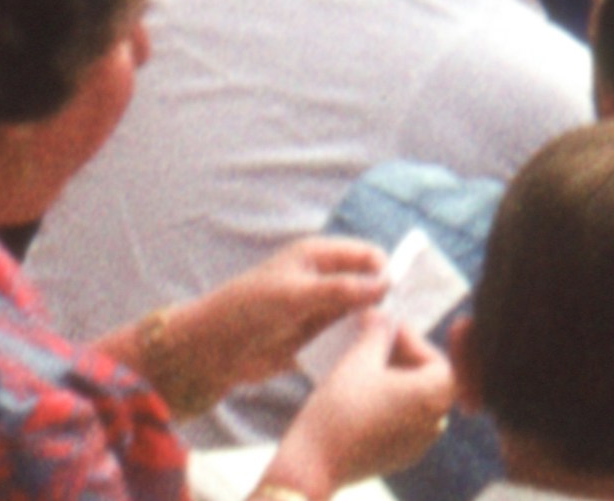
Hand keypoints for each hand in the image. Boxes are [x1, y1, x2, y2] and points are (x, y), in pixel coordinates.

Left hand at [173, 239, 388, 396]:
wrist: (214, 349)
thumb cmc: (250, 309)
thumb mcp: (297, 295)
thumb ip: (341, 290)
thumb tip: (386, 284)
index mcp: (318, 256)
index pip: (366, 255)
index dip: (385, 271)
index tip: (399, 297)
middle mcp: (323, 281)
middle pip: (367, 285)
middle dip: (382, 302)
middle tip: (398, 324)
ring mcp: (320, 311)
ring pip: (359, 316)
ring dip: (370, 328)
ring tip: (383, 345)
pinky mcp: (315, 340)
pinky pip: (344, 341)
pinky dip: (354, 348)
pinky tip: (365, 360)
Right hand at [277, 318, 455, 492]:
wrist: (314, 464)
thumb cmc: (340, 407)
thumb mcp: (359, 358)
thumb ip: (377, 331)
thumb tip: (381, 315)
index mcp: (433, 397)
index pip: (436, 359)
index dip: (412, 339)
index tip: (387, 330)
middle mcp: (433, 423)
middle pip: (426, 380)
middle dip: (401, 357)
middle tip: (375, 341)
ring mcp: (417, 445)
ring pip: (413, 401)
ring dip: (393, 380)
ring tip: (365, 363)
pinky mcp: (398, 457)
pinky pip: (402, 422)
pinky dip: (388, 403)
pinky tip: (361, 392)